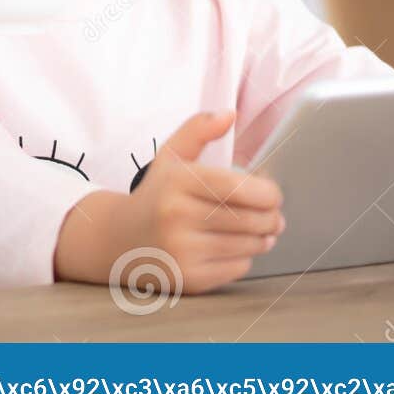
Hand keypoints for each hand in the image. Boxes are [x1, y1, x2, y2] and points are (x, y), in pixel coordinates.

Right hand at [54, 110, 284, 294]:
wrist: (119, 240)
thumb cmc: (155, 195)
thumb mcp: (170, 157)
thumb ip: (198, 130)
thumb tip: (229, 114)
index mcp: (176, 182)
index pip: (239, 188)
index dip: (267, 193)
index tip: (272, 194)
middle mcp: (176, 217)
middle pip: (250, 220)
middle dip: (272, 218)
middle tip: (274, 216)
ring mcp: (182, 251)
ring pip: (248, 245)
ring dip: (263, 238)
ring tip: (261, 231)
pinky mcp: (189, 279)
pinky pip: (238, 267)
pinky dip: (244, 257)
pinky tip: (234, 247)